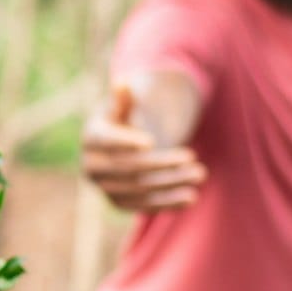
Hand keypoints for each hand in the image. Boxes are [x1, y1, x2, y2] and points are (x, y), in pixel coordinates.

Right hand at [82, 84, 205, 211]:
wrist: (118, 148)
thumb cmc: (123, 120)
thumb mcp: (122, 106)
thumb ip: (123, 98)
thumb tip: (123, 84)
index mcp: (91, 138)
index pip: (106, 141)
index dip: (127, 142)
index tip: (152, 141)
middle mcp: (91, 167)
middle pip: (128, 168)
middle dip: (161, 163)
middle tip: (192, 156)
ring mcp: (105, 188)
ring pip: (140, 189)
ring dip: (171, 183)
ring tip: (200, 174)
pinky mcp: (120, 203)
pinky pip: (144, 206)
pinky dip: (168, 203)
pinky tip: (191, 197)